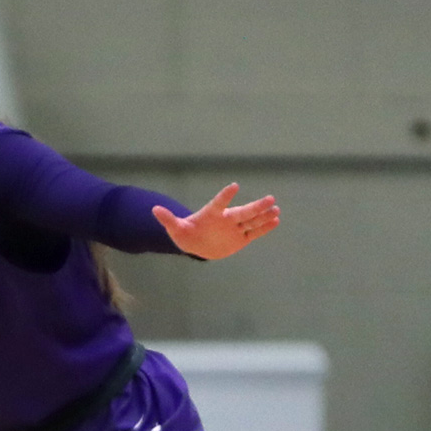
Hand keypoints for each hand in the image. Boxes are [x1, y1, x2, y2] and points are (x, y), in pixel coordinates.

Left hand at [151, 183, 279, 260]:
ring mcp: (234, 228)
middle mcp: (226, 219)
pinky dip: (264, 228)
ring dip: (264, 216)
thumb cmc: (185, 233)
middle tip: (270, 198)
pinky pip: (254, 233)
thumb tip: (154, 210)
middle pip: (243, 212)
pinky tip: (276, 221)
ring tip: (276, 209)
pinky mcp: (240, 239)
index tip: (234, 186)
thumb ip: (168, 219)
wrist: (195, 244)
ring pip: (252, 221)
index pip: (220, 202)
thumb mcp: (175, 228)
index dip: (225, 195)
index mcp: (212, 214)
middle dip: (256, 206)